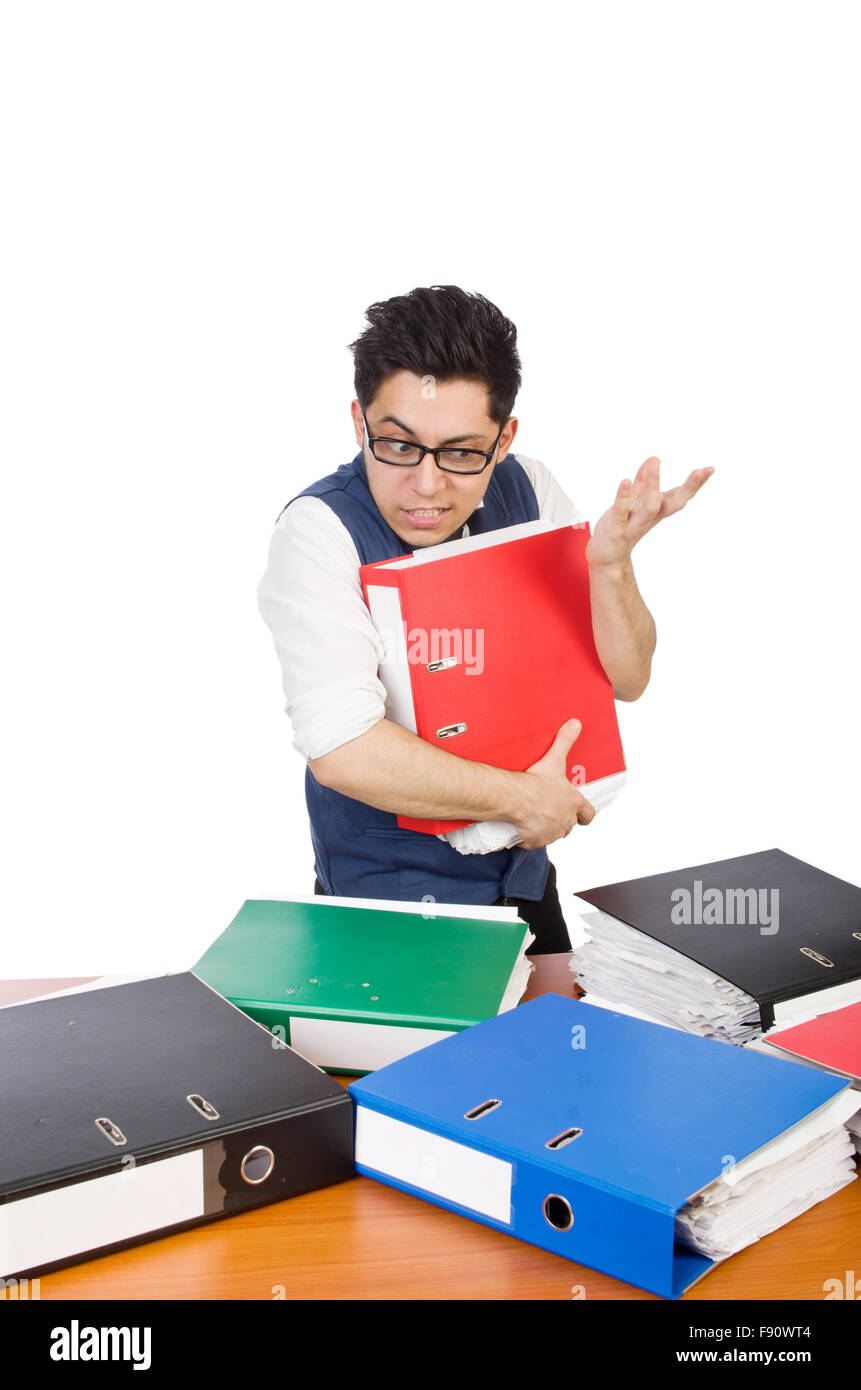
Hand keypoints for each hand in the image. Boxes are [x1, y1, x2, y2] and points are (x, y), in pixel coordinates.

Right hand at [509, 719, 595, 848]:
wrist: (516, 798)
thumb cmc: (536, 781)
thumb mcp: (554, 759)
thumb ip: (565, 741)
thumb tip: (575, 723)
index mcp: (573, 803)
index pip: (588, 814)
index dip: (586, 815)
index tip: (583, 816)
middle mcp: (566, 820)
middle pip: (569, 825)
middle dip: (561, 820)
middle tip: (549, 811)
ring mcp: (552, 833)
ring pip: (552, 834)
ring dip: (545, 828)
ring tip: (533, 818)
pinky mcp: (536, 840)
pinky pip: (534, 841)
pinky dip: (529, 837)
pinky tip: (522, 827)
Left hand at [586, 457, 713, 569]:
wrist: (607, 557)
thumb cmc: (622, 525)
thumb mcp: (635, 500)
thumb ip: (643, 480)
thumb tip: (654, 458)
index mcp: (658, 510)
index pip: (681, 495)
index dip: (696, 484)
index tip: (710, 469)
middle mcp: (651, 517)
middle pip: (675, 503)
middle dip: (689, 488)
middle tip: (700, 471)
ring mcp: (635, 524)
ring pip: (649, 507)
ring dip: (654, 486)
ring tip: (656, 465)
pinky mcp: (617, 528)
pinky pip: (621, 511)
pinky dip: (623, 496)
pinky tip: (625, 480)